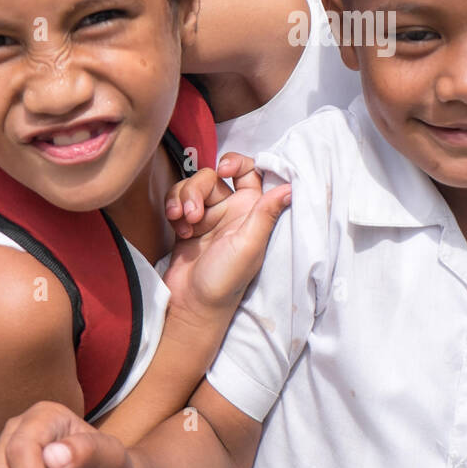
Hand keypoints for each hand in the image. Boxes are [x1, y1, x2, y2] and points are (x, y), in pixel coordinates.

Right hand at [162, 153, 290, 315]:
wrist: (192, 305)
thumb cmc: (225, 281)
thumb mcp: (249, 245)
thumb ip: (266, 213)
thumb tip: (292, 187)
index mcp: (253, 212)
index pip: (251, 172)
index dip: (237, 163)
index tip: (223, 170)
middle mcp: (233, 211)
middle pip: (213, 176)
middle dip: (197, 188)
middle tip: (193, 213)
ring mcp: (209, 217)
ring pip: (193, 186)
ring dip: (183, 198)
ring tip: (182, 222)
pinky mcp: (188, 224)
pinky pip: (179, 200)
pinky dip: (174, 208)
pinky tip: (177, 227)